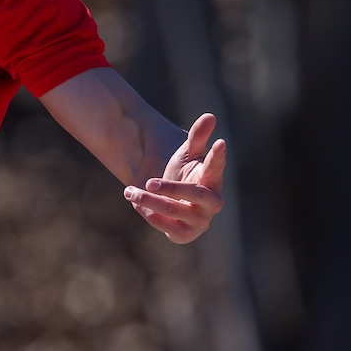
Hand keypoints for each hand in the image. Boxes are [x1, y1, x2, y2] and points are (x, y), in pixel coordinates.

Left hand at [124, 113, 225, 243]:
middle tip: (149, 181)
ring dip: (149, 200)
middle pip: (195, 194)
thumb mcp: (187, 152)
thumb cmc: (183, 171)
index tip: (220, 142)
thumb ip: (198, 136)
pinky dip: (150, 215)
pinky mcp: (185, 234)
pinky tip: (138, 205)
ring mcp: (200, 220)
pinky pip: (167, 227)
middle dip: (171, 188)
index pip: (216, 167)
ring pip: (174, 210)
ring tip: (129, 192)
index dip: (218, 156)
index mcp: (213, 179)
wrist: (170, 199)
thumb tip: (210, 116)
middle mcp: (212, 202)